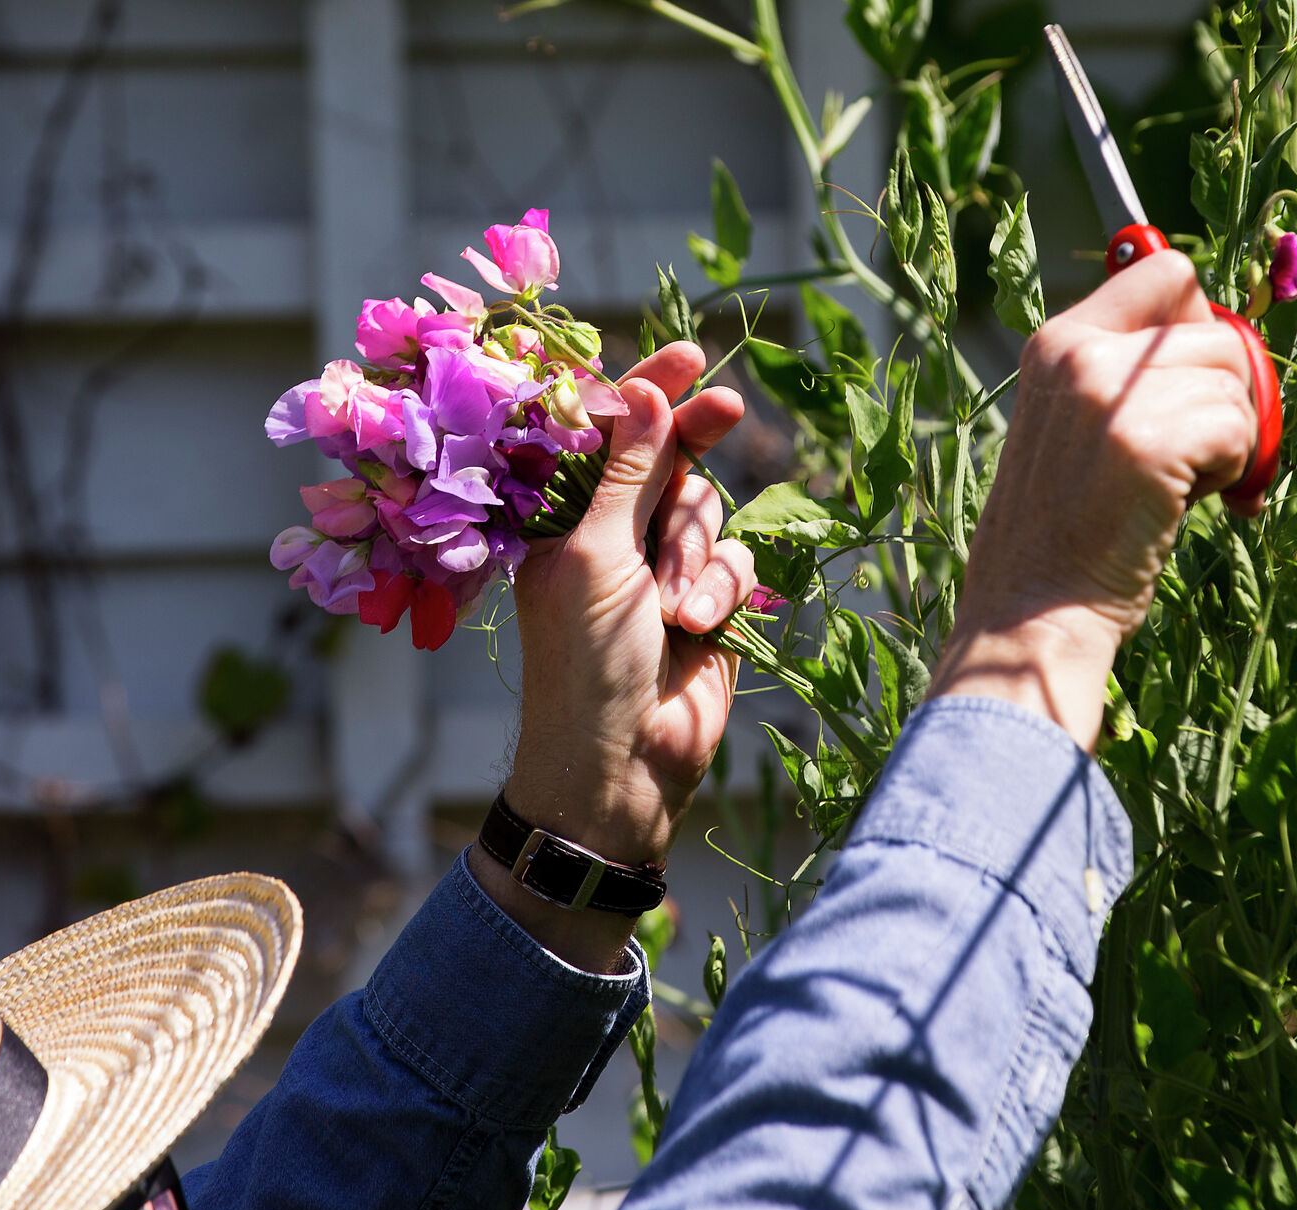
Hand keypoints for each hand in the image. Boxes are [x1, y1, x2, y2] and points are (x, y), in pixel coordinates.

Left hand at [468, 342, 753, 968]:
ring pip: (707, 511)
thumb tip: (639, 393)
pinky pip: (737, 562)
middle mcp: (610, 539)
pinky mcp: (708, 608)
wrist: (623, 767)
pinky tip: (700, 628)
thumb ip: (624, 475)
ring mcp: (661, 572)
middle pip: (666, 461)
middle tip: (729, 407)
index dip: (644, 394)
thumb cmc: (585, 665)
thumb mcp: (595, 558)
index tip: (687, 355)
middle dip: (693, 444)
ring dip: (697, 550)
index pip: (605, 438)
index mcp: (559, 522)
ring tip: (675, 606)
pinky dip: (723, 589)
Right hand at [933, 250, 1257, 748]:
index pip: (1164, 271)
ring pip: (1235, 379)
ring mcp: (1111, 394)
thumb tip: (1216, 327)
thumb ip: (1122, 369)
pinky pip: (1239, 429)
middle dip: (1221, 393)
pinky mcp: (1147, 439)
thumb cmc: (1061, 530)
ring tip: (1169, 483)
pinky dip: (1227, 473)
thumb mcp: (1069, 424)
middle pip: (1216, 331)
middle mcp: (1079, 354)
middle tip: (1179, 452)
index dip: (1196, 322)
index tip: (1188, 377)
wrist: (1031, 608)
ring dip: (1226, 438)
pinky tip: (1177, 502)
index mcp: (1055, 342)